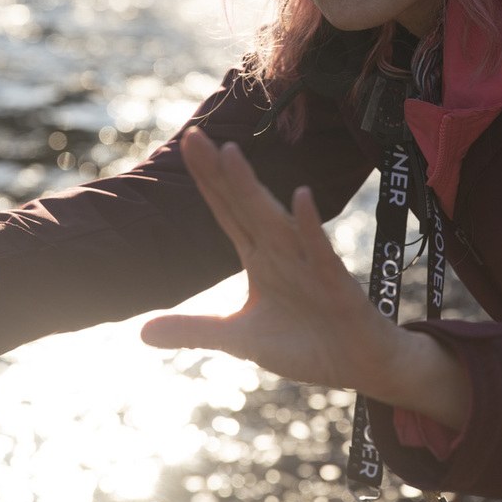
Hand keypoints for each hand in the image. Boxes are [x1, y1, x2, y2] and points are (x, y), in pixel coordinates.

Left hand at [140, 129, 470, 427]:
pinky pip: (321, 250)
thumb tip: (139, 333)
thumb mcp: (241, 341)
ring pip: (275, 220)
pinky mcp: (336, 283)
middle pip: (244, 204)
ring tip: (230, 154)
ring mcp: (308, 263)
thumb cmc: (305, 345)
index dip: (207, 180)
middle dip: (219, 172)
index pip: (227, 211)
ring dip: (253, 189)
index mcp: (260, 257)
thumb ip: (195, 331)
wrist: (361, 366)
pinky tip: (300, 197)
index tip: (187, 142)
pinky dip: (311, 225)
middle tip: (193, 135)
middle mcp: (282, 251)